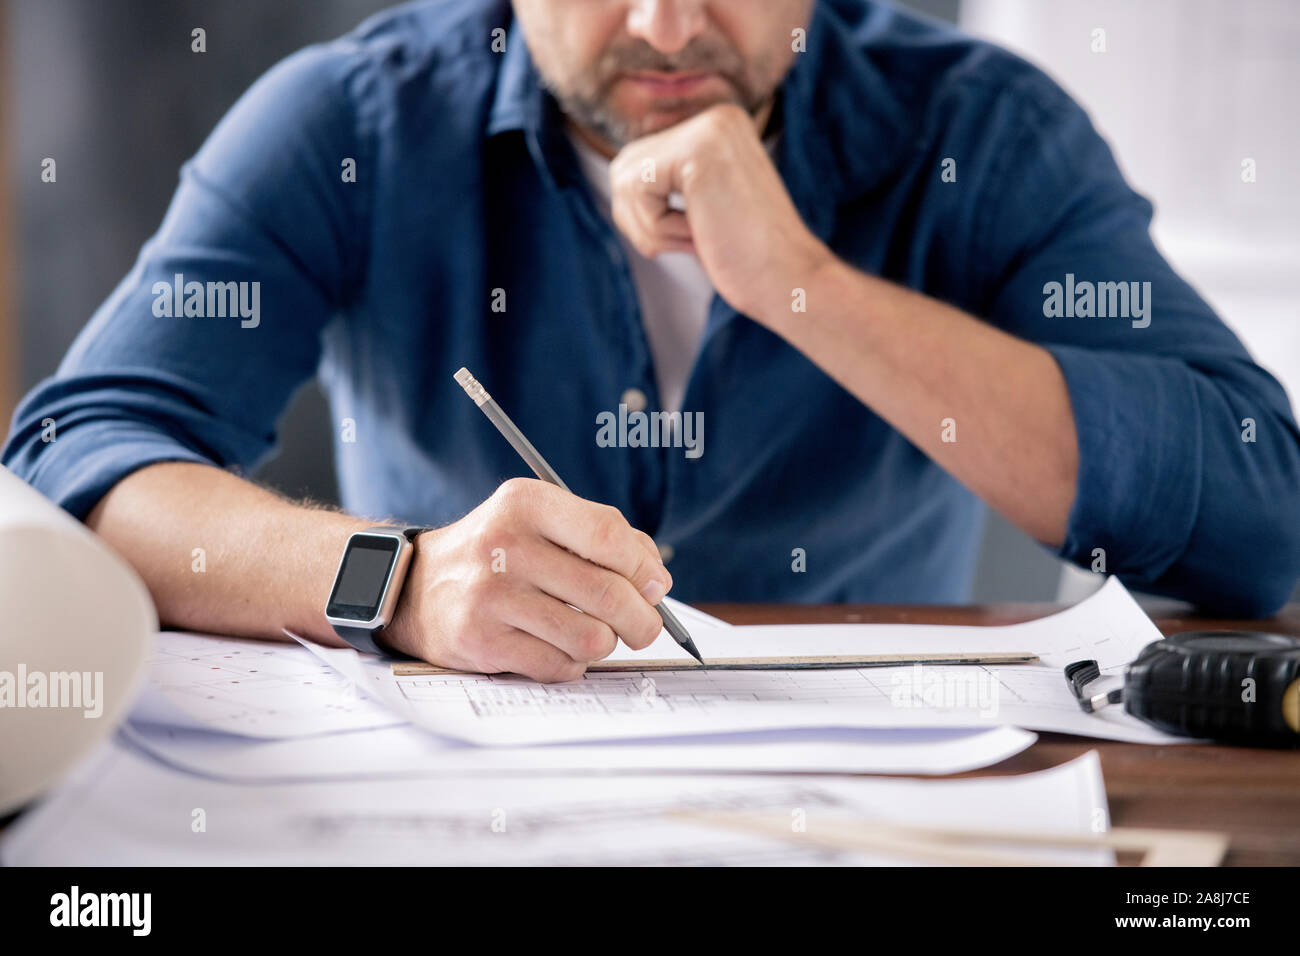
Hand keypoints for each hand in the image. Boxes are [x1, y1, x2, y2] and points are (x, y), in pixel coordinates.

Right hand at [385, 478, 670, 681]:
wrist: (416, 585)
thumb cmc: (499, 553)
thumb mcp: (542, 520)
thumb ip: (606, 538)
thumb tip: (657, 581)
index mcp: (527, 504)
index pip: (608, 535)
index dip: (644, 568)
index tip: (654, 587)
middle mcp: (505, 545)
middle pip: (607, 593)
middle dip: (642, 619)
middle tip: (644, 627)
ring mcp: (490, 596)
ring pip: (590, 637)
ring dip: (604, 643)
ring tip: (593, 634)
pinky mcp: (481, 642)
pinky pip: (559, 666)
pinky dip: (571, 664)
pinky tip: (557, 648)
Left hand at [607, 102, 830, 322]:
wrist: (789, 280)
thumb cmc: (745, 258)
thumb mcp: (700, 206)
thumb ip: (666, 181)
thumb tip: (619, 172)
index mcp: (718, 126)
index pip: (639, 162)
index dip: (648, 212)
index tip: (696, 231)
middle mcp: (715, 116)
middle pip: (623, 167)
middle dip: (642, 219)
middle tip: (692, 240)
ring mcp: (709, 129)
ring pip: (623, 178)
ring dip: (651, 227)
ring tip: (700, 235)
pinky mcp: (698, 151)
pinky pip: (635, 189)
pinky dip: (657, 227)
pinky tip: (700, 233)